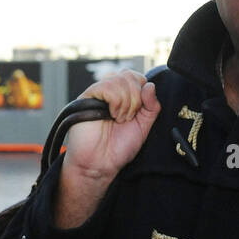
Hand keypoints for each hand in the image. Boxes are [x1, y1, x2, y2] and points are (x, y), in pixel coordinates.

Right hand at [52, 71, 160, 228]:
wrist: (100, 163)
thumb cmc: (118, 148)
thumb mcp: (143, 126)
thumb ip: (151, 106)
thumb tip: (150, 85)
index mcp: (122, 97)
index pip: (136, 77)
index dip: (142, 91)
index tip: (138, 112)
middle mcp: (110, 92)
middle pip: (129, 75)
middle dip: (136, 98)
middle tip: (128, 117)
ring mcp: (98, 94)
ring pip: (119, 79)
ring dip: (126, 103)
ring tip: (118, 119)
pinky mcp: (87, 97)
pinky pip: (106, 86)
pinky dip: (115, 102)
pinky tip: (111, 115)